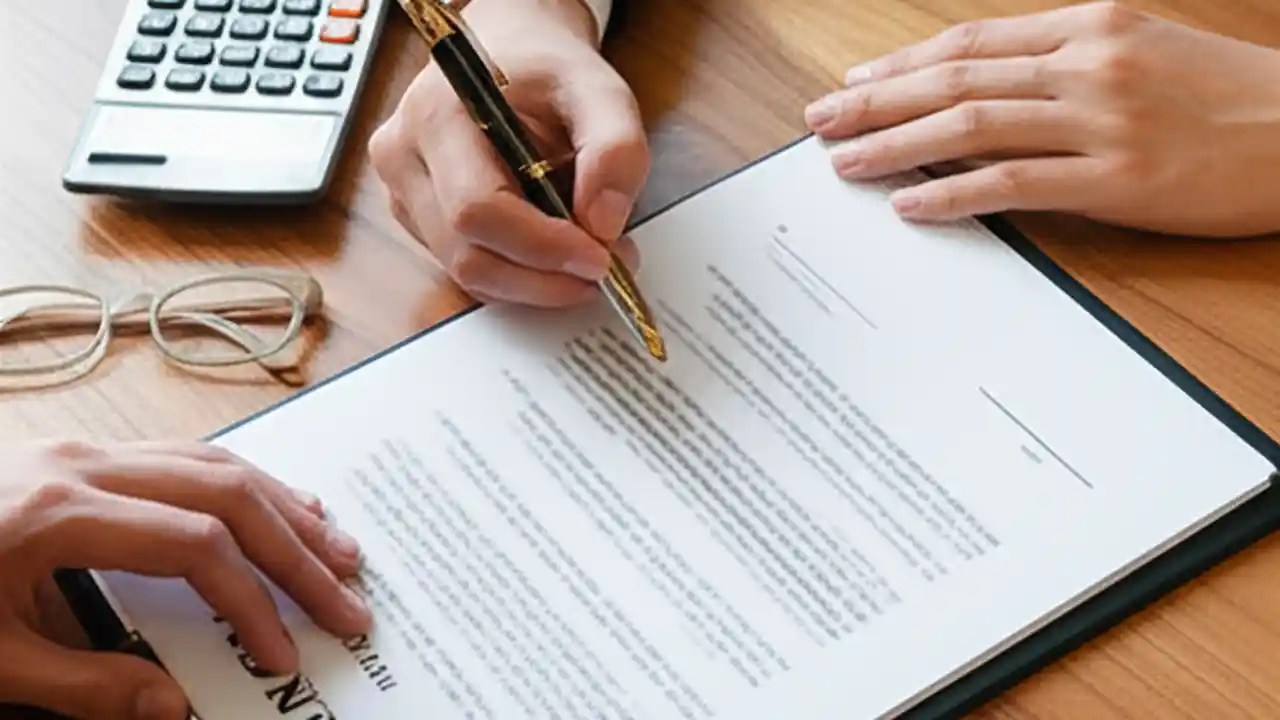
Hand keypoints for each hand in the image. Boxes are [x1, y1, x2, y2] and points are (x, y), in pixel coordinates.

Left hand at [0, 440, 371, 719]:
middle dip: (296, 551)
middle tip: (350, 597)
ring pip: (215, 463)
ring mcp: (87, 450)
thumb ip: (81, 686)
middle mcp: (84, 466)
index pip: (193, 548)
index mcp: (57, 512)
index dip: (251, 601)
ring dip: (284, 508)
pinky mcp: (85, 454)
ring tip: (339, 548)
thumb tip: (172, 708)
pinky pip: (187, 456)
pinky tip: (278, 506)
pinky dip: (245, 483)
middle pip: (224, 494)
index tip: (282, 651)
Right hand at [370, 0, 648, 306]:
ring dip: (533, 282)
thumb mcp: (598, 91)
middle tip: (603, 270)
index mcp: (438, 114)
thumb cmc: (546, 71)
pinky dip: (517, 275)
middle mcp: (405, 156)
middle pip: (467, 253)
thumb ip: (615, 148)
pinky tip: (552, 254)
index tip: (598, 259)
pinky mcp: (417, 218)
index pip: (478, 207)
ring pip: (466, 271)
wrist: (510, 54)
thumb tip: (603, 222)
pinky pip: (467, 268)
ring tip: (584, 261)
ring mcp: (403, 192)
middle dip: (543, 277)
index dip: (542, 247)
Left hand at [804, 1, 1279, 236]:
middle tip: (819, 119)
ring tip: (842, 160)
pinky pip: (1011, 182)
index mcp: (1090, 25)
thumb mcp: (1143, 48)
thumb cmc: (1225, 93)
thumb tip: (985, 83)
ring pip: (969, 123)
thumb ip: (1064, 60)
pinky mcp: (1114, 178)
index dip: (901, 62)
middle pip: (953, 76)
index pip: (970, 41)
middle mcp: (1086, 63)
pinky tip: (908, 201)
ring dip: (894, 142)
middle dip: (875, 99)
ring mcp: (1099, 119)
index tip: (854, 80)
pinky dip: (951, 190)